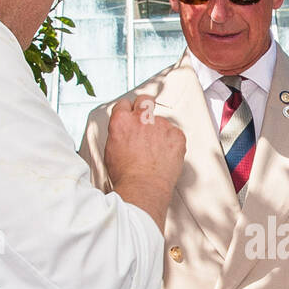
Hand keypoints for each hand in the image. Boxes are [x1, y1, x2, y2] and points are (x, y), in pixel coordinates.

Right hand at [105, 96, 185, 223]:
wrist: (143, 188)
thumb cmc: (125, 175)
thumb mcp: (111, 149)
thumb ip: (119, 133)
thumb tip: (123, 130)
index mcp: (122, 121)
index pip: (124, 104)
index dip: (128, 112)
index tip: (131, 118)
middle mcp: (141, 119)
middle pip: (145, 100)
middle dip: (145, 107)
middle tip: (146, 121)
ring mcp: (161, 125)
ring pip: (162, 122)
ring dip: (160, 132)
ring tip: (157, 153)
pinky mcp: (177, 135)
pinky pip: (175, 134)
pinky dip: (172, 143)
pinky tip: (166, 157)